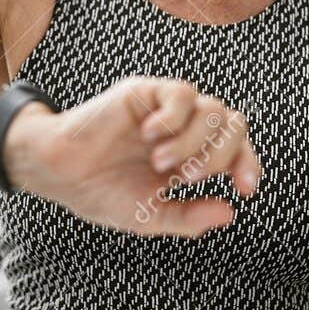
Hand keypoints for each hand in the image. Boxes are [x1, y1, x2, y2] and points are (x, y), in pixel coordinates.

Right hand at [2, 76, 259, 237]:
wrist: (60, 173)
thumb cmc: (102, 193)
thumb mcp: (151, 216)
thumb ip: (190, 217)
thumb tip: (230, 212)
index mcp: (192, 158)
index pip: (238, 151)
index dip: (249, 166)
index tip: (244, 190)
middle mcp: (185, 131)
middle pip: (233, 127)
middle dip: (219, 157)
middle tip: (185, 178)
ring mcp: (167, 110)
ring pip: (212, 110)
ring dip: (193, 142)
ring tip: (159, 162)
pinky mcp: (145, 92)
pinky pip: (182, 93)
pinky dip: (174, 118)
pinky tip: (149, 135)